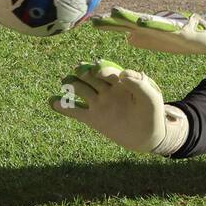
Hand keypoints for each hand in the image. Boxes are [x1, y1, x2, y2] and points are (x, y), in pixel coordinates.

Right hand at [50, 59, 186, 154]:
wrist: (147, 136)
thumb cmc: (152, 114)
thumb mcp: (151, 97)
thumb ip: (139, 84)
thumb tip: (122, 73)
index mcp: (121, 81)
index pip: (107, 71)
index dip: (102, 69)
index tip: (99, 71)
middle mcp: (107, 90)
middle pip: (90, 77)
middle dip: (83, 73)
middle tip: (78, 71)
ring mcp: (99, 103)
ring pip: (81, 90)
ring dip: (72, 84)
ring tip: (66, 82)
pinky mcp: (92, 118)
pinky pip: (75, 111)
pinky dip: (63, 106)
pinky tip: (53, 101)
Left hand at [92, 7, 205, 54]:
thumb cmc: (186, 38)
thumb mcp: (161, 42)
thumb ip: (144, 39)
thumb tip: (127, 37)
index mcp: (150, 30)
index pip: (125, 26)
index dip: (109, 25)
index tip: (92, 23)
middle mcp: (156, 26)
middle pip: (131, 22)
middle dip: (113, 21)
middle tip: (96, 19)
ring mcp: (168, 27)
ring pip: (145, 21)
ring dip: (130, 17)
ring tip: (115, 13)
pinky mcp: (180, 31)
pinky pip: (164, 28)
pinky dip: (153, 24)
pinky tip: (142, 23)